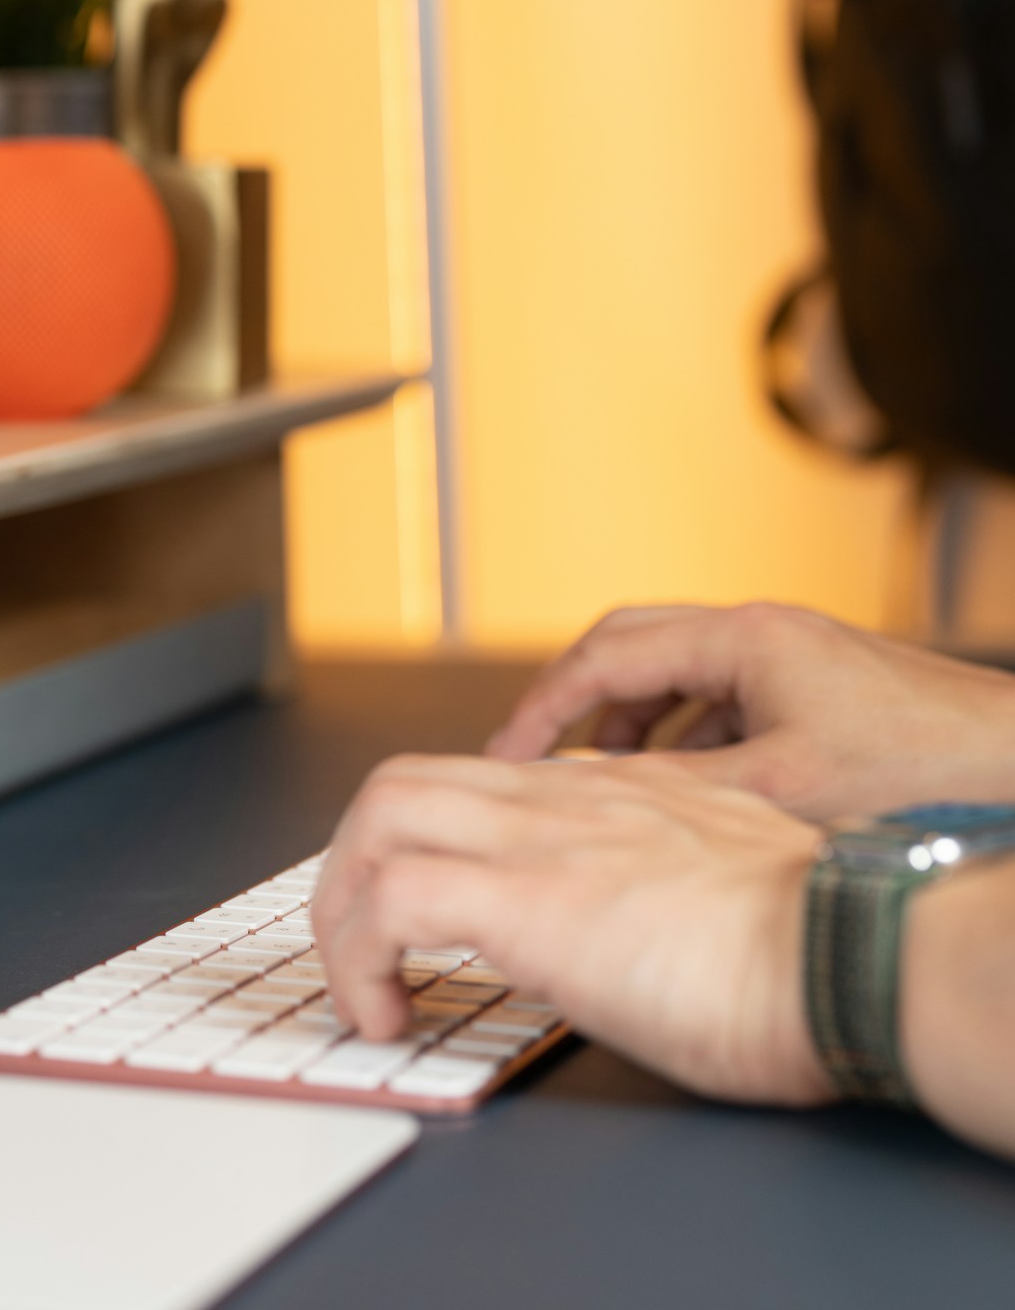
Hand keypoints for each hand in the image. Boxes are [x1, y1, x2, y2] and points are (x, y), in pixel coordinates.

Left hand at [312, 753, 833, 1105]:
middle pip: (400, 784)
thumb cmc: (810, 943)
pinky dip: (357, 959)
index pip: (470, 783)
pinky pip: (390, 901)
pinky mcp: (526, 898)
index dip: (416, 843)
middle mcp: (560, 800)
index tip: (406, 908)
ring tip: (356, 986)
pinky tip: (382, 1018)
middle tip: (357, 944)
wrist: (852, 952)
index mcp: (607, 795)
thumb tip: (616, 924)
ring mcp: (537, 839)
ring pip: (378, 818)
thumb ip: (653, 876)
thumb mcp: (715, 882)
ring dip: (340, 905)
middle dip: (351, 864)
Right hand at [485, 603, 1014, 819]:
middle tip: (532, 755)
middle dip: (572, 701)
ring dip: (626, 721)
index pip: (605, 657)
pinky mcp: (808, 687)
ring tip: (601, 780)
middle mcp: (758, 633)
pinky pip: (712, 698)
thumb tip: (587, 797)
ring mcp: (785, 656)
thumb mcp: (777, 787)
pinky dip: (677, 736)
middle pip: (625, 645)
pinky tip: (677, 787)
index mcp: (743, 640)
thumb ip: (674, 784)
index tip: (505, 754)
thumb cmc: (923, 770)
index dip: (544, 708)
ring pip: (669, 672)